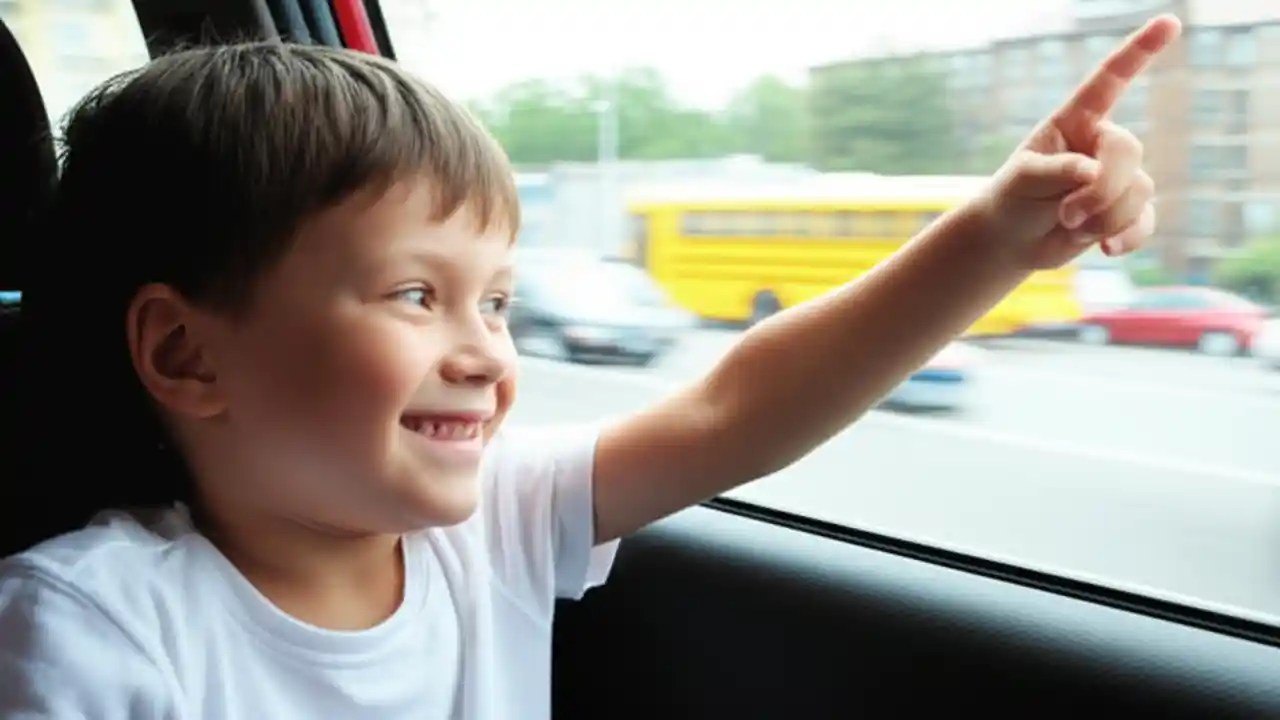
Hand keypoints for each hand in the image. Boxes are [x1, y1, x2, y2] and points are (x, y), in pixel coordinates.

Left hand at [976, 14, 1181, 269]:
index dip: (1139, 51)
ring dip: (1104, 217)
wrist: (1012, 238)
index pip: (1110, 80)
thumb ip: (1054, 170)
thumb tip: (1092, 172)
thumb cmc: (1012, 197)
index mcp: (1076, 121)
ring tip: (1067, 224)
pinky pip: (1145, 221)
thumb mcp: (1021, 179)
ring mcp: (1119, 177)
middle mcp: (1103, 144)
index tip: (1170, 23)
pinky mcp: (1126, 212)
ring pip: (1139, 190)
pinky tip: (1106, 249)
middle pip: (1128, 151)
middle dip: (1101, 188)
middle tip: (1065, 213)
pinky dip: (1127, 237)